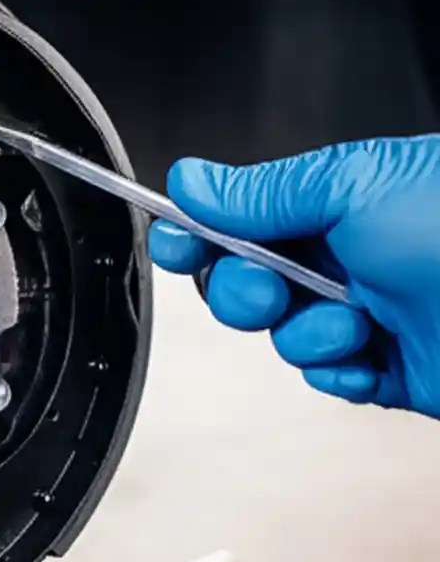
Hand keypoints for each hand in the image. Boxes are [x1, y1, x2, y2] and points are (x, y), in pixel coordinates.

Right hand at [149, 135, 439, 417]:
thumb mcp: (353, 187)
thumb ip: (261, 191)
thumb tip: (192, 180)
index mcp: (338, 204)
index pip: (240, 217)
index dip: (196, 232)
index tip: (171, 243)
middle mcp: (349, 258)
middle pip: (244, 283)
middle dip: (243, 292)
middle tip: (269, 289)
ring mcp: (368, 315)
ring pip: (282, 337)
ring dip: (305, 335)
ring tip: (354, 324)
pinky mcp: (389, 369)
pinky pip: (326, 380)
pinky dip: (338, 373)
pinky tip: (370, 358)